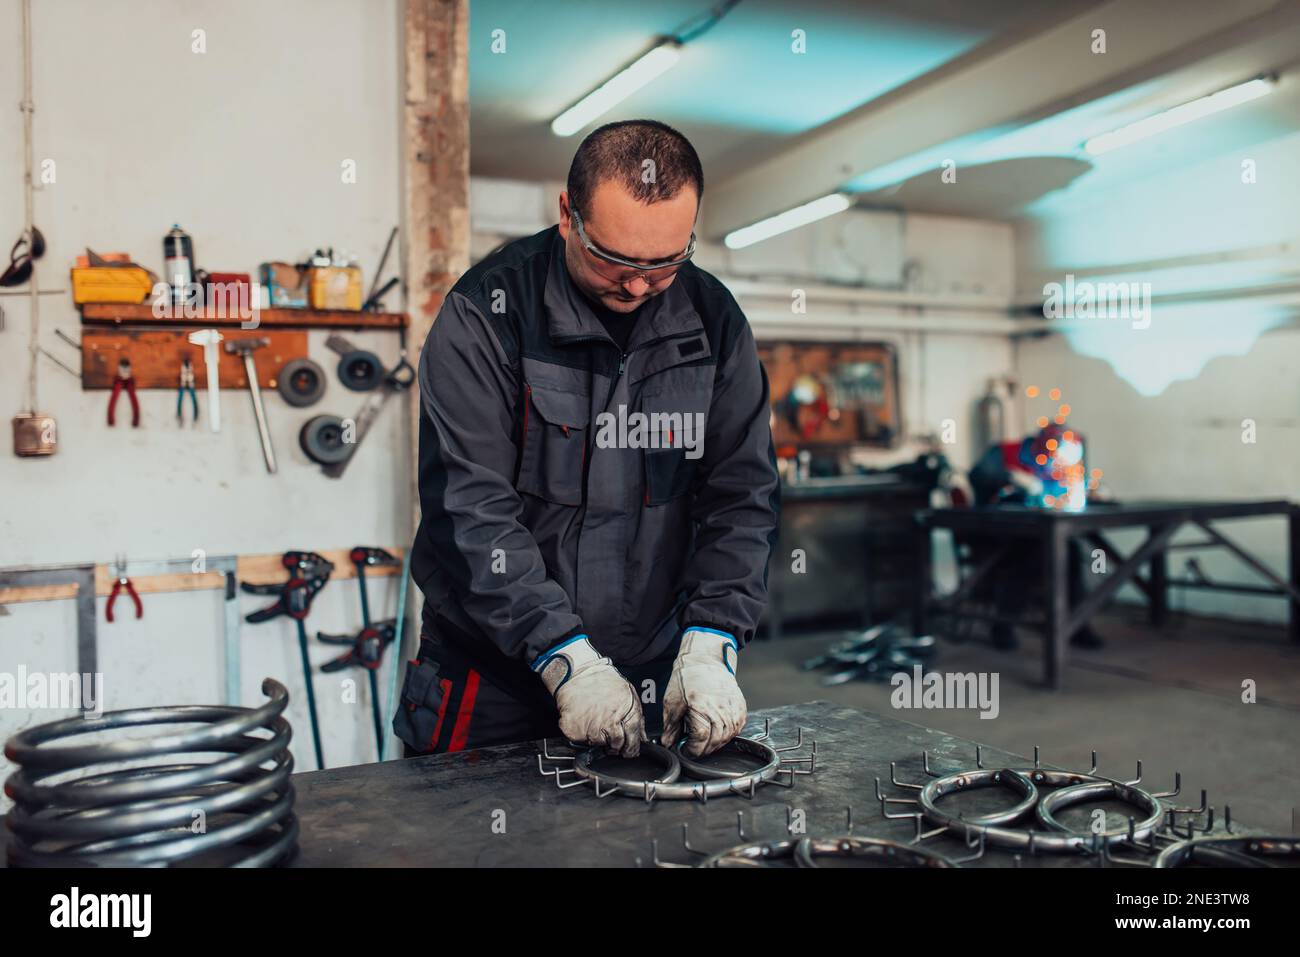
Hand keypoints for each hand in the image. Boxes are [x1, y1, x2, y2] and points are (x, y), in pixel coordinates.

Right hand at [535, 637, 644, 756]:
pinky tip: (584, 719)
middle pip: (616, 745)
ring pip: (598, 744)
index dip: (632, 749)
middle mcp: (609, 723)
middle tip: (610, 735)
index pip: (633, 740)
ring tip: (594, 719)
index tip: (629, 752)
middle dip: (615, 745)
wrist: (576, 672)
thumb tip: (642, 737)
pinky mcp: (574, 731)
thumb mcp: (627, 693)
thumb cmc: (602, 680)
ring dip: (598, 737)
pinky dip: (582, 734)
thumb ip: (637, 717)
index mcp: (626, 713)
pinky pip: (581, 740)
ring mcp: (591, 729)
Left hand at [661, 629, 745, 756]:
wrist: (706, 660)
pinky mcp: (741, 708)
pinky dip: (726, 734)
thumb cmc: (688, 678)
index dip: (692, 749)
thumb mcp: (673, 701)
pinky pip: (736, 729)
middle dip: (702, 749)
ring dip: (714, 743)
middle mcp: (722, 710)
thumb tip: (669, 743)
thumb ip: (671, 726)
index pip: (701, 740)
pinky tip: (716, 730)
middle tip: (692, 747)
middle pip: (715, 742)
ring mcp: (734, 709)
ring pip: (727, 738)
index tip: (685, 750)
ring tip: (703, 738)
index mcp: (702, 707)